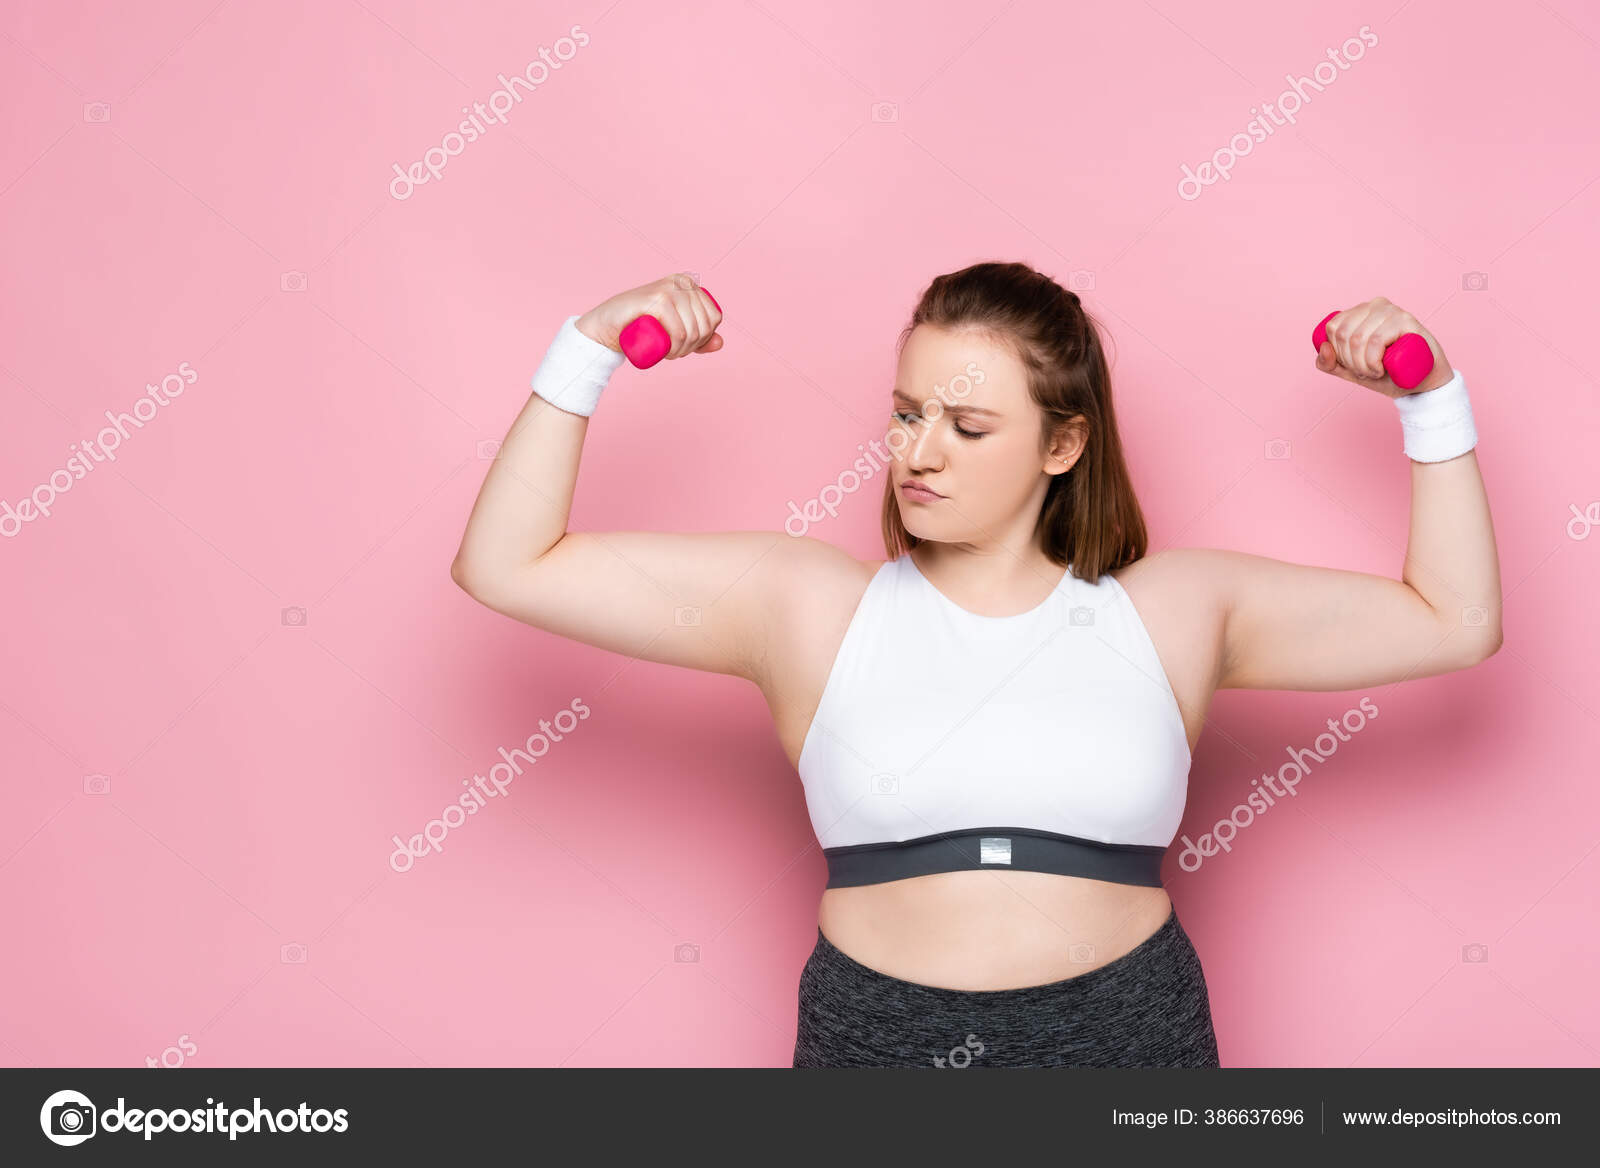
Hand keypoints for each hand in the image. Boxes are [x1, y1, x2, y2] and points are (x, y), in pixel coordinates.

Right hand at [574, 272, 723, 359]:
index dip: (704, 338)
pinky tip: (665, 351)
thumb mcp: (676, 332)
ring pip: (692, 331)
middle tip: (673, 352)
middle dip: (692, 347)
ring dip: (682, 350)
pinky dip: (675, 347)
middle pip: (704, 325)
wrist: (608, 326)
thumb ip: (699, 337)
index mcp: (689, 284)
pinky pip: (679, 332)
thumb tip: (720, 343)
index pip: (714, 317)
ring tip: (667, 353)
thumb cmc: (641, 327)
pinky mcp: (656, 299)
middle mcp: (681, 282)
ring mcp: (668, 289)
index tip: (686, 345)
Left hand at [1314, 296, 1452, 396]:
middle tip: (1367, 372)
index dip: (1338, 353)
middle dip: (1350, 362)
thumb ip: (1329, 363)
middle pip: (1344, 334)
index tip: (1354, 366)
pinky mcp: (1406, 320)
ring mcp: (1392, 310)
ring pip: (1358, 338)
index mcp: (1360, 311)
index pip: (1333, 328)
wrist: (1421, 383)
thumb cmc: (1387, 373)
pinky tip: (1381, 369)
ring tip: (1376, 372)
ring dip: (1362, 365)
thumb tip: (1323, 346)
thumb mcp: (1350, 371)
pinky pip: (1376, 340)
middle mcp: (1375, 305)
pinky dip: (1373, 361)